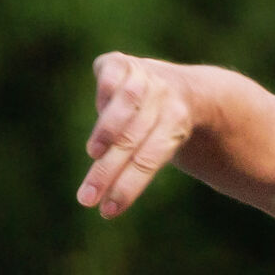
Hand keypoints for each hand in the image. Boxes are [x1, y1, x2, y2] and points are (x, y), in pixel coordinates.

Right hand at [77, 53, 201, 217]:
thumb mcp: (163, 146)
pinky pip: (113, 77)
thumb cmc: (164, 128)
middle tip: (86, 199)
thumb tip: (107, 198)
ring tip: (94, 153)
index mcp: (176, 123)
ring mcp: (145, 77)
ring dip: (108, 130)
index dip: (128, 186)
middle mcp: (164, 98)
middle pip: (133, 139)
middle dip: (108, 171)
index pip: (149, 158)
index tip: (108, 212)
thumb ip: (138, 162)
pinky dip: (106, 91)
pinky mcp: (122, 62)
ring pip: (126, 105)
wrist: (188, 88)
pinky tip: (101, 107)